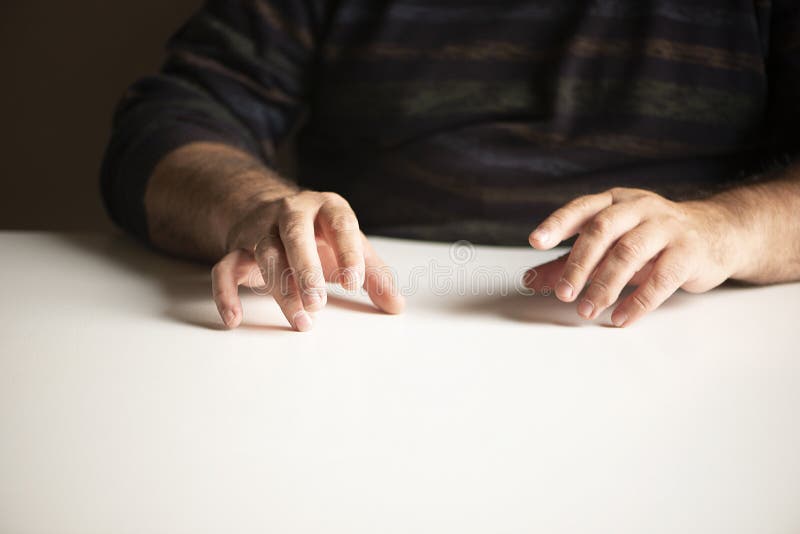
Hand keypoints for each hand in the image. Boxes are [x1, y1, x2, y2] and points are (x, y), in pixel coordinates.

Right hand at [212, 191, 404, 330]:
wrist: (271, 213)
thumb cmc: (320, 236)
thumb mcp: (351, 248)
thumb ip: (374, 275)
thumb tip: (396, 306)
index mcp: (327, 208)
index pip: (340, 224)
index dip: (348, 252)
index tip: (355, 283)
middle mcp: (291, 212)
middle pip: (294, 234)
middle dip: (306, 269)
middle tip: (318, 303)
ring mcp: (261, 230)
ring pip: (265, 254)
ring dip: (281, 289)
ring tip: (302, 320)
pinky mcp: (237, 249)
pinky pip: (224, 269)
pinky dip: (225, 294)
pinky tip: (234, 320)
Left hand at [524, 187, 742, 326]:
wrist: (718, 233)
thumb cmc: (653, 239)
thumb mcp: (611, 245)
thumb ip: (570, 261)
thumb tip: (530, 281)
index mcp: (615, 202)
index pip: (582, 209)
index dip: (558, 224)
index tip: (536, 242)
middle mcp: (640, 208)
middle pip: (603, 230)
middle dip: (579, 263)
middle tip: (563, 293)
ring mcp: (667, 227)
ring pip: (630, 253)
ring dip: (605, 285)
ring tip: (588, 311)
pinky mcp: (689, 252)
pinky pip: (662, 278)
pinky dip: (639, 301)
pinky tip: (621, 318)